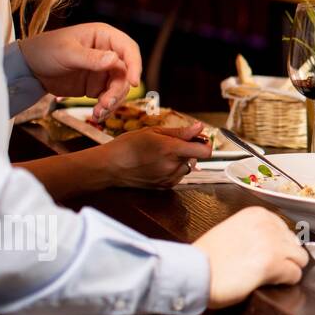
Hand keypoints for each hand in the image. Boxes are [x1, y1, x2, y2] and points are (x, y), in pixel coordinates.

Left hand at [17, 23, 141, 120]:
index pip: (129, 49)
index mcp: (104, 36)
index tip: (133, 82)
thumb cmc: (44, 51)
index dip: (135, 65)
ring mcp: (104, 70)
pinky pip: (109, 98)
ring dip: (112, 102)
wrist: (28, 69)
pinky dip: (105, 107)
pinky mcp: (97, 85)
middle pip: (126, 73)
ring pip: (119, 88)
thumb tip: (115, 60)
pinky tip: (97, 114)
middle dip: (118, 91)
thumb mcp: (66, 53)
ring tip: (99, 113)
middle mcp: (108, 53)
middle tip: (106, 103)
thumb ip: (90, 58)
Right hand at [94, 124, 213, 189]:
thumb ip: (180, 132)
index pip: (205, 151)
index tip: (199, 139)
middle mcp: (172, 167)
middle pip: (195, 157)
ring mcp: (169, 178)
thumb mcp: (153, 132)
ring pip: (187, 166)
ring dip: (181, 160)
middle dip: (188, 149)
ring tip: (161, 154)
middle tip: (170, 143)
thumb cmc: (127, 146)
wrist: (110, 167)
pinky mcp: (164, 186)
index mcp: (171, 150)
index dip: (205, 144)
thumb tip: (199, 128)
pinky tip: (158, 163)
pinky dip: (174, 169)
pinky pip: (179, 175)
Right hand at [192, 207, 308, 307]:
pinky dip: (286, 282)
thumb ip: (255, 232)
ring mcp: (272, 243)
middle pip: (295, 244)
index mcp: (257, 214)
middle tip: (265, 269)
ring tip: (268, 277)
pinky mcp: (273, 264)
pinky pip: (295, 275)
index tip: (267, 256)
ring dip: (287, 270)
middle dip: (284, 258)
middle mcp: (268, 224)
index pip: (285, 230)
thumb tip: (274, 244)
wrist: (192, 272)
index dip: (278, 247)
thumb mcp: (232, 231)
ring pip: (300, 259)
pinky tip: (269, 283)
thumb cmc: (206, 258)